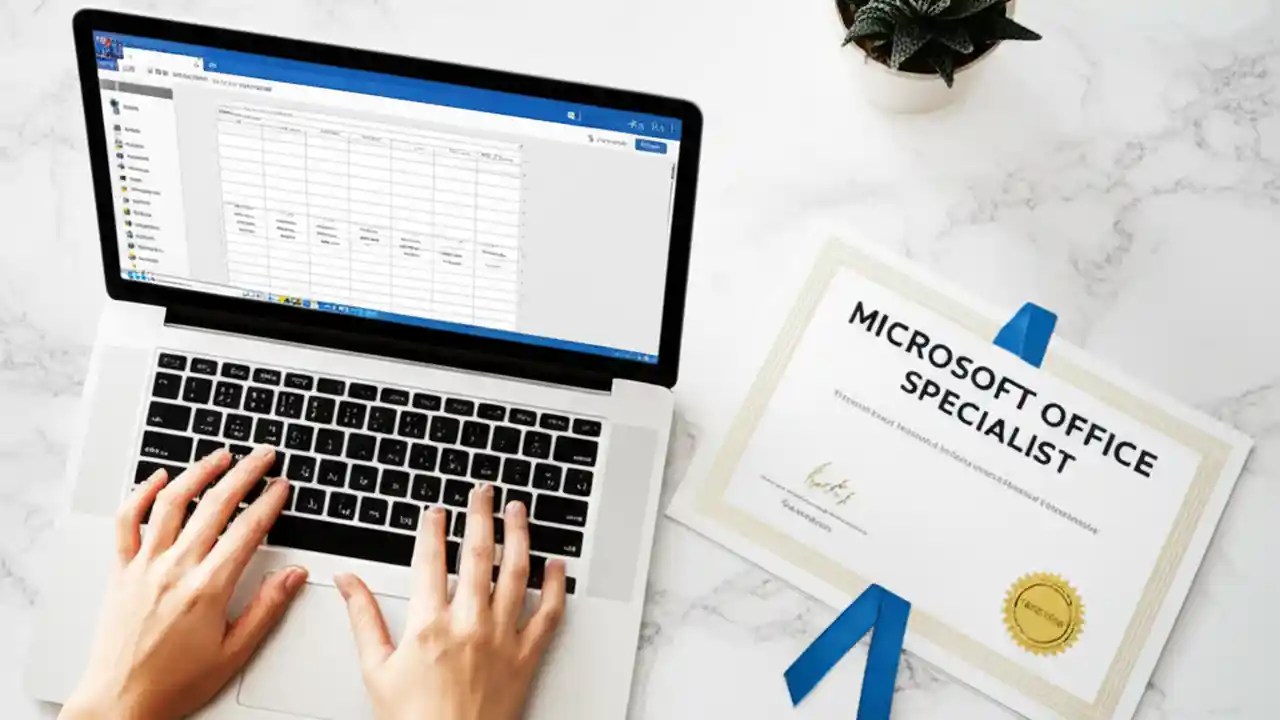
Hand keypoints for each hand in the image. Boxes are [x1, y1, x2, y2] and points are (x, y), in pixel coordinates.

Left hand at [61, 446, 306, 719]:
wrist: (120, 701)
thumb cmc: (174, 683)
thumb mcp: (234, 651)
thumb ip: (266, 608)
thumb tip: (293, 574)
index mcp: (208, 588)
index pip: (248, 530)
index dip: (270, 502)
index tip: (282, 485)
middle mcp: (175, 569)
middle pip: (215, 504)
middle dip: (245, 473)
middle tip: (263, 456)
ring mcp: (144, 565)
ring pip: (172, 502)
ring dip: (199, 472)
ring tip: (220, 456)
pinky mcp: (121, 571)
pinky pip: (127, 521)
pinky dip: (141, 493)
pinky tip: (159, 478)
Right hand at [336, 484, 566, 719]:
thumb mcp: (376, 670)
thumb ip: (364, 619)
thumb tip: (347, 581)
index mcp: (428, 625)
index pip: (430, 560)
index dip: (433, 529)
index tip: (436, 510)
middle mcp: (468, 625)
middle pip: (477, 555)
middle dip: (480, 515)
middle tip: (483, 492)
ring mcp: (501, 638)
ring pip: (516, 573)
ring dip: (519, 535)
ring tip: (518, 510)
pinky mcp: (526, 657)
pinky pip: (548, 614)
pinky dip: (557, 586)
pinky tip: (557, 564)